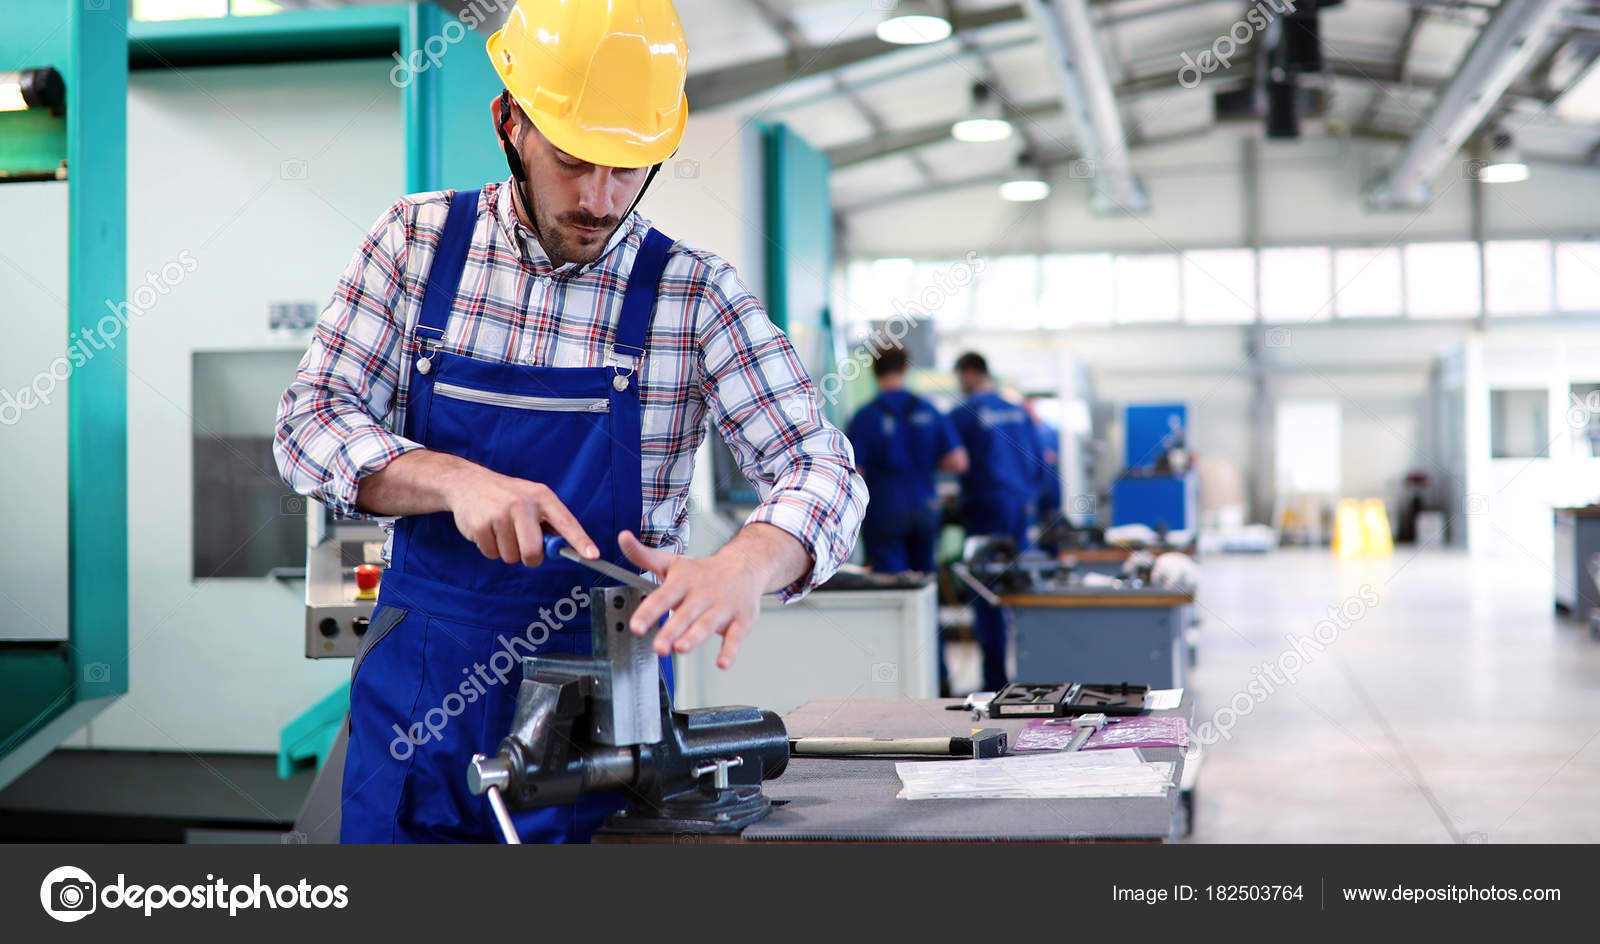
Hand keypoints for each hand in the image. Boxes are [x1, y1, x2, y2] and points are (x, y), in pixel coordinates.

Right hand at [443, 465, 598, 566]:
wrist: (467, 482)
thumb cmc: (506, 496)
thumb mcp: (531, 499)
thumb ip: (548, 522)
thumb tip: (563, 548)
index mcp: (542, 497)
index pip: (566, 522)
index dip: (581, 541)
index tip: (593, 556)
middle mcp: (523, 504)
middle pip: (533, 552)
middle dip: (529, 558)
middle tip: (523, 546)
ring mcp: (500, 514)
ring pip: (511, 556)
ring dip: (506, 551)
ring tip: (501, 529)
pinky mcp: (481, 524)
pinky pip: (491, 554)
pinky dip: (490, 548)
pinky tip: (487, 529)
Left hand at [619, 531, 763, 668]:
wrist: (745, 565)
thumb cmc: (703, 572)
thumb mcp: (673, 562)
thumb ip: (644, 556)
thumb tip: (623, 538)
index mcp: (683, 581)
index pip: (663, 596)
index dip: (649, 612)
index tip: (636, 626)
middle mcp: (703, 594)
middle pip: (685, 614)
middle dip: (671, 630)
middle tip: (658, 646)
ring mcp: (723, 607)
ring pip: (708, 624)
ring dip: (695, 637)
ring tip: (681, 648)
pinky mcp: (741, 619)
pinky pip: (735, 636)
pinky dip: (730, 651)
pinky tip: (722, 662)